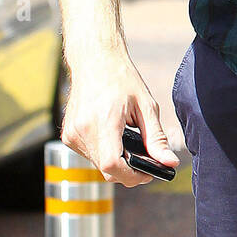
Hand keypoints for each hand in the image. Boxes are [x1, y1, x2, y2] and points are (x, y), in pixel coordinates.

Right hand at [61, 49, 180, 186]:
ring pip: (97, 165)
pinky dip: (103, 152)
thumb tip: (169, 164)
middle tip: (146, 160)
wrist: (94, 60)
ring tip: (128, 141)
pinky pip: (89, 155)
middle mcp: (82, 130)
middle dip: (128, 171)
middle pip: (106, 169)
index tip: (149, 173)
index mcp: (103, 121)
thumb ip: (156, 138)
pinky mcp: (67, 136)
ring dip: (115, 161)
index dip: (132, 176)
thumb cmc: (121, 79)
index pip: (112, 165)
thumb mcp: (146, 106)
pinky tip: (112, 136)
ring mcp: (72, 134)